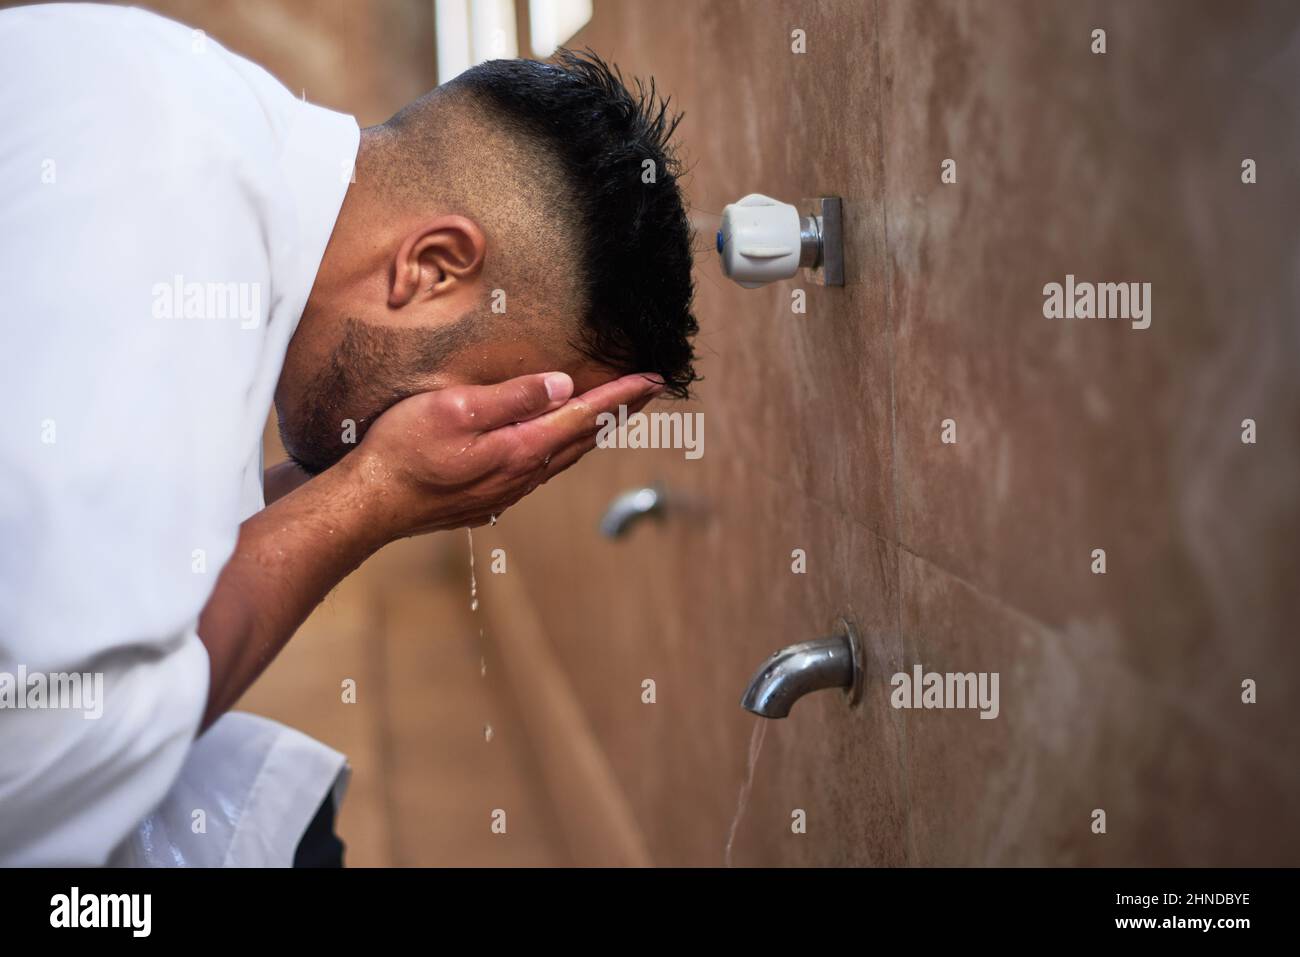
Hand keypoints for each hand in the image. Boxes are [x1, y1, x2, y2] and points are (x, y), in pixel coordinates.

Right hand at [344, 371, 661, 540]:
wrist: (370, 505)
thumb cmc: (404, 452)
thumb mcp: (457, 408)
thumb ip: (514, 397)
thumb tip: (564, 386)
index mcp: (522, 448)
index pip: (586, 415)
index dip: (623, 395)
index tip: (655, 379)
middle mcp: (524, 474)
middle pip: (584, 438)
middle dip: (620, 412)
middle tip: (649, 391)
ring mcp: (507, 490)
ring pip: (565, 457)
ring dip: (594, 432)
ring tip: (615, 414)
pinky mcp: (489, 498)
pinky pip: (542, 469)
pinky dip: (564, 449)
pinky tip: (559, 446)